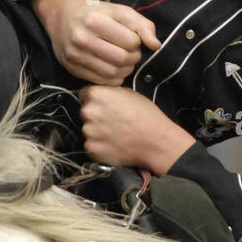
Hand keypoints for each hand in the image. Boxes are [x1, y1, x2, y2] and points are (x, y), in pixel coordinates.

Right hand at [32, 0, 160, 84]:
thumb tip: (156, 45)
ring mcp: (75, 56)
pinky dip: (112, 78)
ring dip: (125, 70)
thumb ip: (142, 25)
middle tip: (132, 53)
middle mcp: (82, 39)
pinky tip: (113, 68)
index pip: (131, 42)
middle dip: (133, 58)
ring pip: (112, 73)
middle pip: (122, 60)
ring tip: (124, 61)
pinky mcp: (72, 68)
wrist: (63, 16)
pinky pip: (100, 81)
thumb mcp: (120, 11)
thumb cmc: (96, 13)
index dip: (138, 43)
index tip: (134, 40)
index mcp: (95, 21)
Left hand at [78, 85, 196, 173]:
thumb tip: (103, 94)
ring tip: (116, 133)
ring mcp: (88, 132)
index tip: (104, 105)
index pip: (85, 94)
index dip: (96, 100)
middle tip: (113, 121)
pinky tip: (115, 144)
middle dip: (96, 115)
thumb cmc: (146, 117)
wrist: (156, 142)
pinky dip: (100, 145)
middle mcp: (88, 112)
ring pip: (88, 129)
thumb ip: (110, 92)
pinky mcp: (91, 148)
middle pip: (85, 112)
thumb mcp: (129, 93)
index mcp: (96, 94)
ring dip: (98, 131)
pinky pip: (91, 145)